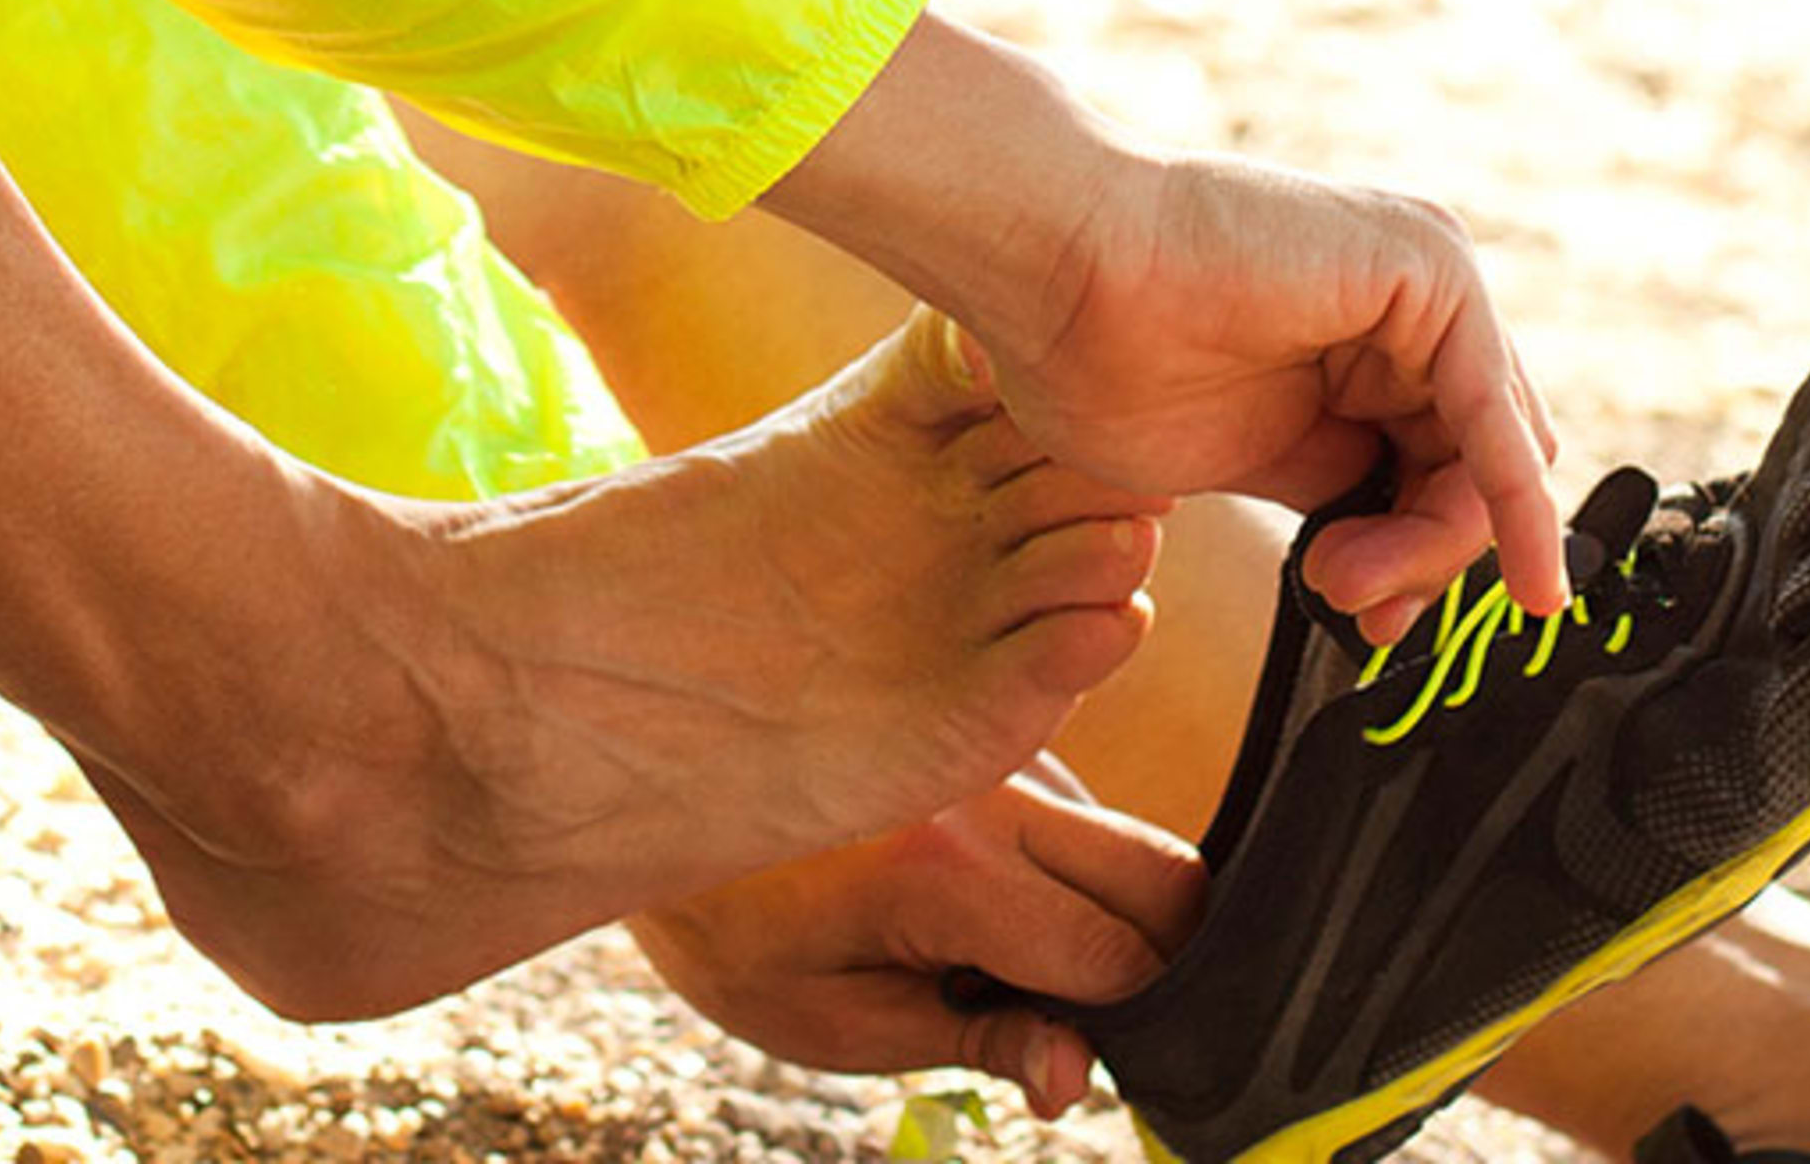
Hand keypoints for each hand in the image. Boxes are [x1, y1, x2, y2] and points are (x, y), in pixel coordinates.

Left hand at [630, 761, 1199, 1114]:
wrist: (643, 774)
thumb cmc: (726, 922)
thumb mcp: (832, 1019)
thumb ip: (971, 1041)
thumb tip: (1077, 1078)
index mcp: (949, 869)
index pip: (1117, 956)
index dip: (1129, 1035)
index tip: (1081, 1069)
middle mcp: (993, 789)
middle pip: (1166, 878)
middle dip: (1165, 963)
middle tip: (1077, 1019)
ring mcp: (999, 748)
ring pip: (1128, 839)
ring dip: (1109, 915)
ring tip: (1000, 963)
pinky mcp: (991, 731)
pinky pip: (1075, 809)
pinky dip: (1067, 872)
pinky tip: (982, 907)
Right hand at [773, 19, 1563, 629]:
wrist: (1051, 270)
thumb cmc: (1098, 354)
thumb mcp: (1246, 449)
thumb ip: (1328, 480)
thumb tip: (1386, 540)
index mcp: (1352, 333)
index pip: (1439, 466)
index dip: (1411, 557)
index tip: (1359, 623)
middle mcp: (1398, 299)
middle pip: (1475, 467)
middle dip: (1425, 559)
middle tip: (1353, 611)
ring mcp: (1419, 277)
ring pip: (1498, 454)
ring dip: (1438, 548)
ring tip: (1339, 579)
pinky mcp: (1429, 268)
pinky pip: (1500, 416)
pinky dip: (1516, 507)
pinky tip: (1520, 577)